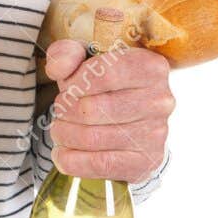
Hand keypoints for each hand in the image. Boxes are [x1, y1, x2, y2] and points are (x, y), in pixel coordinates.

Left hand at [44, 17, 174, 181]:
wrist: (135, 123)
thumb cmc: (107, 86)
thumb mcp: (86, 59)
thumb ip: (67, 53)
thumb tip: (58, 69)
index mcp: (152, 67)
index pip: (105, 72)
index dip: (75, 82)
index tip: (67, 87)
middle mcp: (160, 101)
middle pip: (93, 109)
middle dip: (65, 110)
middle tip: (60, 110)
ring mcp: (155, 134)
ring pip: (92, 138)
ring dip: (64, 134)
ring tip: (60, 129)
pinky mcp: (145, 162)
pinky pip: (99, 164)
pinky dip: (71, 160)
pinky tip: (62, 153)